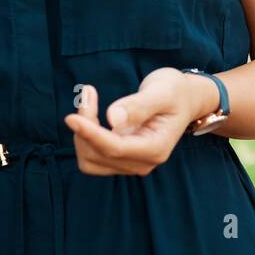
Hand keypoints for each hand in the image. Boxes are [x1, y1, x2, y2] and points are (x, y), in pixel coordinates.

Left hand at [63, 69, 204, 175]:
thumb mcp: (162, 92)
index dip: (90, 134)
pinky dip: (85, 135)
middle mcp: (143, 162)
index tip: (70, 117)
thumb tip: (112, 119)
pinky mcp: (120, 158)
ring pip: (90, 159)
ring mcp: (131, 163)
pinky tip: (90, 112)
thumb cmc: (175, 91)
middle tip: (88, 92)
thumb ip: (138, 106)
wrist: (183, 99)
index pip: (115, 149)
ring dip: (82, 132)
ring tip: (88, 99)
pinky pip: (92, 155)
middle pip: (99, 154)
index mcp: (156, 148)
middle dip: (86, 125)